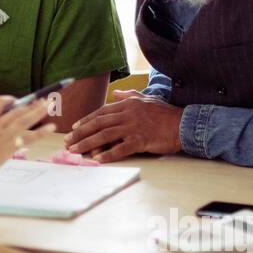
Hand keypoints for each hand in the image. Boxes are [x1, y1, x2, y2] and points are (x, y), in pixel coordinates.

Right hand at [0, 95, 57, 183]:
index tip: (17, 101)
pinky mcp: (8, 149)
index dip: (9, 99)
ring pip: (25, 119)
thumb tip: (1, 129)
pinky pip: (29, 137)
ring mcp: (2, 136)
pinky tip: (51, 127)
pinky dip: (41, 132)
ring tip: (51, 105)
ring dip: (40, 111)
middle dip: (32, 104)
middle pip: (17, 109)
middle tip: (44, 100)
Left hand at [65, 90, 183, 162]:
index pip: (101, 112)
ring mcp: (133, 127)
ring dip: (88, 144)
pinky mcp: (140, 140)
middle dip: (81, 133)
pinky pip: (120, 148)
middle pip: (98, 124)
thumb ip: (129, 95)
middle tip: (68, 142)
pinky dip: (107, 154)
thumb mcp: (146, 99)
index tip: (75, 128)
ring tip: (76, 151)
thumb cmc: (165, 113)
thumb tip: (117, 92)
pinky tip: (97, 159)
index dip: (86, 120)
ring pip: (105, 135)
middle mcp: (127, 114)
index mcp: (127, 104)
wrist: (184, 124)